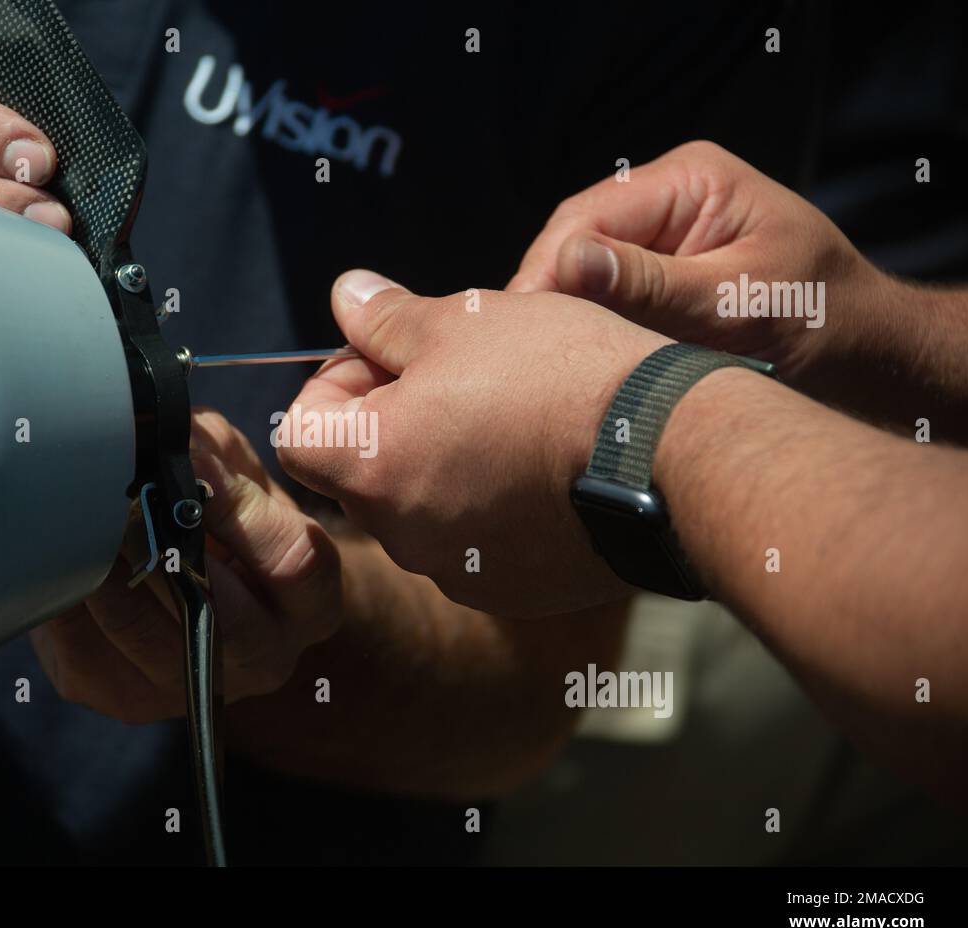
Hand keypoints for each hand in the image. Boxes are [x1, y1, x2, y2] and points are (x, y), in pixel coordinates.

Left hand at [32, 410, 341, 721]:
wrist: (208, 593)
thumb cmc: (232, 523)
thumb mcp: (241, 476)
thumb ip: (214, 453)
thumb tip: (166, 434)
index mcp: (310, 603)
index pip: (294, 562)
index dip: (239, 509)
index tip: (193, 462)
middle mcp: (265, 658)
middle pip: (212, 610)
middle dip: (158, 545)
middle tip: (122, 493)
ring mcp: (198, 686)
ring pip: (139, 631)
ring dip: (103, 567)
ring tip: (82, 516)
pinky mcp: (128, 698)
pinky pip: (85, 649)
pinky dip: (67, 596)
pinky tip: (62, 558)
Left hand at [276, 270, 670, 618]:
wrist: (670, 456)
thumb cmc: (561, 377)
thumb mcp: (465, 322)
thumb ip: (386, 318)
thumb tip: (345, 296)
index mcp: (372, 466)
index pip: (297, 434)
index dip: (334, 387)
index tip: (391, 360)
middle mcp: (402, 534)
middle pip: (360, 471)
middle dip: (392, 420)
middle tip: (460, 376)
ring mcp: (458, 571)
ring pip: (420, 507)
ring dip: (442, 462)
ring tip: (512, 417)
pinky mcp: (512, 591)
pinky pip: (474, 544)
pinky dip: (490, 506)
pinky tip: (542, 467)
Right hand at [507, 140, 882, 390]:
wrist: (864, 352)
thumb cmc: (820, 318)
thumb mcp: (736, 301)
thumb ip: (652, 284)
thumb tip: (568, 264)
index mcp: (691, 178)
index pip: (589, 215)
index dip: (548, 269)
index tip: (520, 323)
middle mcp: (667, 196)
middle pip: (575, 238)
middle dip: (548, 291)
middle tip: (518, 350)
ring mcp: (659, 234)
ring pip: (582, 269)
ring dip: (565, 312)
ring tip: (538, 358)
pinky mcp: (657, 274)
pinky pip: (603, 293)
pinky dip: (587, 325)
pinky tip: (570, 357)